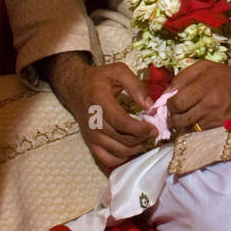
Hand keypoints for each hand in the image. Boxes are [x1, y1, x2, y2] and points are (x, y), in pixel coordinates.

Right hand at [45, 53, 156, 172]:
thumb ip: (136, 86)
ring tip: (145, 139)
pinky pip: (106, 159)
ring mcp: (91, 135)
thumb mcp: (118, 71)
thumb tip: (150, 105)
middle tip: (153, 132)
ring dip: (135, 149)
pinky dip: (121, 158)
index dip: (140, 129)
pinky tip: (130, 149)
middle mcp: (93, 122)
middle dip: (142, 139)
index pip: (122, 123)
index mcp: (100, 103)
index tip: (154, 128)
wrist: (76, 88)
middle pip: (122, 139)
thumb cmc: (99, 79)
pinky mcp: (90, 143)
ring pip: (117, 151)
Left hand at [166, 60, 230, 132]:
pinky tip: (197, 119)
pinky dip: (195, 127)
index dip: (169, 105)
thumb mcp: (204, 67)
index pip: (177, 103)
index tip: (171, 103)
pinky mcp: (221, 126)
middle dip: (172, 118)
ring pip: (188, 127)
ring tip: (183, 117)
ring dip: (182, 124)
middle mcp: (210, 104)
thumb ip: (183, 77)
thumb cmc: (226, 76)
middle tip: (173, 114)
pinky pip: (200, 131)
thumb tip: (166, 93)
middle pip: (180, 119)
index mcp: (204, 86)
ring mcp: (216, 117)